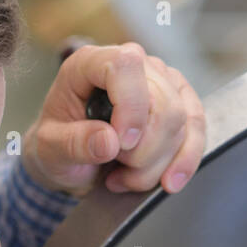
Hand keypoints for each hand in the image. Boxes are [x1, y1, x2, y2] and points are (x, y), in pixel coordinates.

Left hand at [20, 42, 205, 197]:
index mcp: (90, 63)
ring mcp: (159, 83)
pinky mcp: (179, 105)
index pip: (126, 66)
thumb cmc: (57, 146)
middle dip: (143, 150)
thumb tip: (108, 141)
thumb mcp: (50, 149)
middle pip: (161, 102)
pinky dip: (184, 162)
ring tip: (125, 176)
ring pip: (181, 122)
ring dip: (156, 163)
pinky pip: (197, 131)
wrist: (71, 161)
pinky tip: (167, 182)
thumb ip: (73, 144)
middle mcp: (130, 65)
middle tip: (116, 166)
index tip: (120, 144)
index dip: (130, 107)